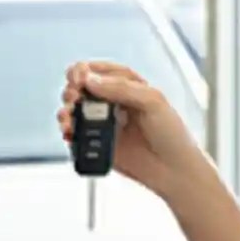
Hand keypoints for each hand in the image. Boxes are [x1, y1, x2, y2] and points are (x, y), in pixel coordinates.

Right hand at [59, 61, 211, 198]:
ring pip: (74, 110)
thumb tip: (89, 80)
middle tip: (73, 97)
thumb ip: (121, 88)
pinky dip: (67, 131)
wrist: (174, 170)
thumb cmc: (171, 133)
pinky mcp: (97, 144)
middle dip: (71, 90)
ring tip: (68, 118)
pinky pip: (76, 134)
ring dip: (65, 110)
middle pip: (81, 88)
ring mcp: (104, 124)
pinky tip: (69, 132)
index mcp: (128, 86)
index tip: (77, 77)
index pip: (99, 71)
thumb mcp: (152, 101)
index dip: (84, 70)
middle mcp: (113, 103)